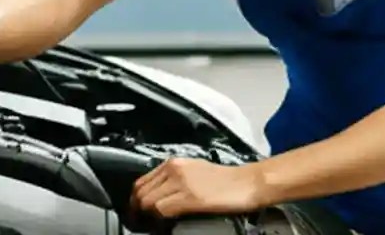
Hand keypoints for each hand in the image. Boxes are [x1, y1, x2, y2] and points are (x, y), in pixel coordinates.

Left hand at [131, 158, 265, 219]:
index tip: (139, 209)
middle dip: (138, 208)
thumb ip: (175, 177)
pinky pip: (162, 209)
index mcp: (174, 162)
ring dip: (149, 215)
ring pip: (148, 202)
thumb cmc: (226, 179)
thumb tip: (158, 192)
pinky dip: (160, 218)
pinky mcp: (190, 198)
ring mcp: (182, 183)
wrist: (247, 183)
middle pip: (141, 192)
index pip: (142, 181)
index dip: (137, 198)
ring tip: (155, 222)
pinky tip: (167, 221)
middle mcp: (175, 169)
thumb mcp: (195, 170)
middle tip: (143, 220)